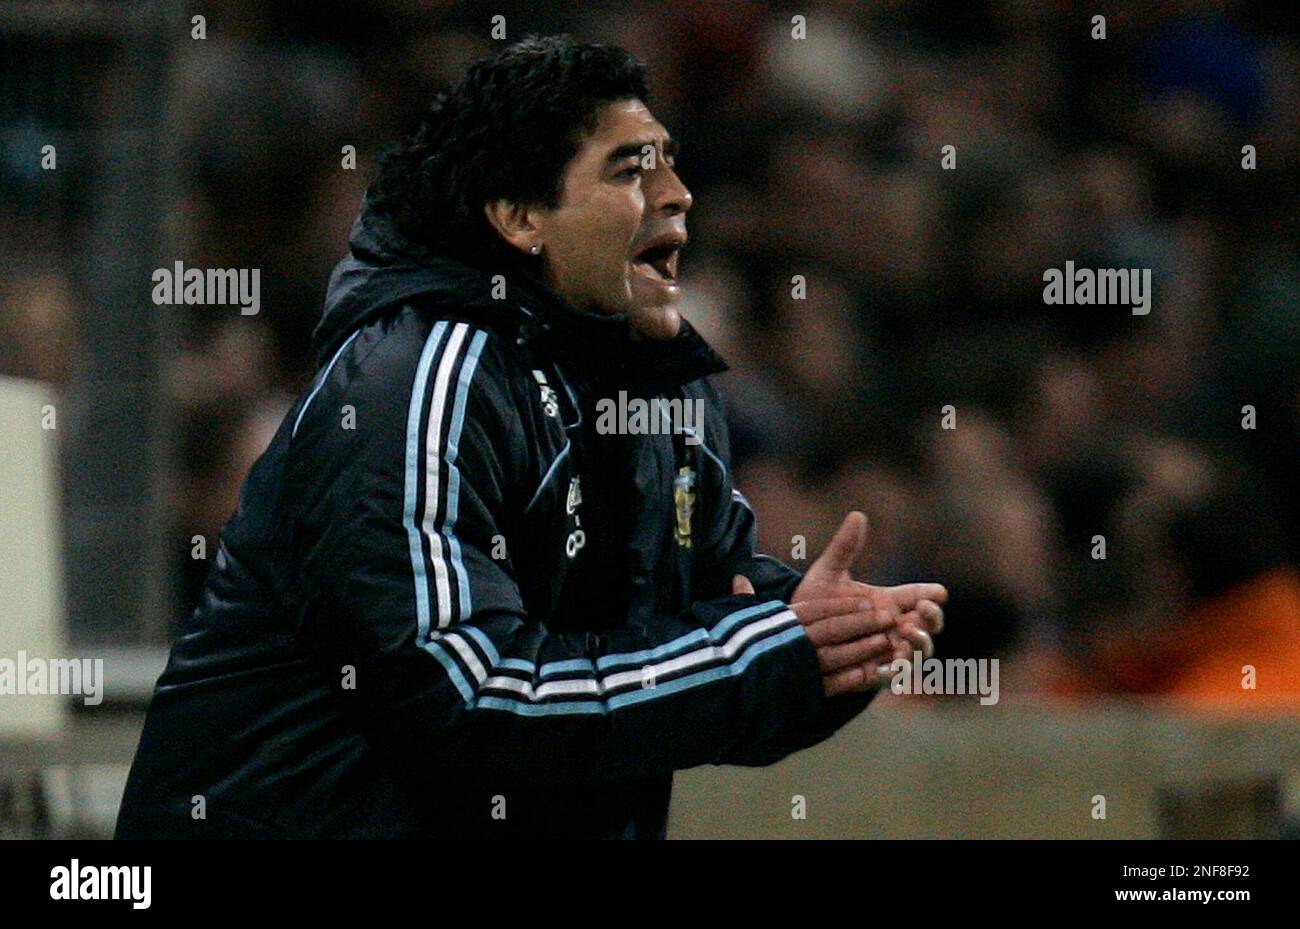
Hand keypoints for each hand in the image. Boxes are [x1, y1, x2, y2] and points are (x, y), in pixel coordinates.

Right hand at [732, 575, 892, 696]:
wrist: (725, 688)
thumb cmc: (733, 651)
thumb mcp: (738, 620)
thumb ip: (746, 600)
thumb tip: (738, 578)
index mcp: (780, 623)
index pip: (817, 609)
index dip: (843, 604)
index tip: (866, 599)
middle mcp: (791, 643)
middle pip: (832, 629)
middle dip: (861, 622)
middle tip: (887, 616)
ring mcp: (798, 669)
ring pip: (835, 656)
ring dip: (861, 649)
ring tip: (884, 641)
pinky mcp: (801, 692)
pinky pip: (828, 685)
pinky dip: (848, 680)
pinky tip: (867, 674)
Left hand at [791, 511, 947, 663]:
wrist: (794, 639)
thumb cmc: (814, 606)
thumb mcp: (827, 574)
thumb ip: (844, 548)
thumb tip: (857, 514)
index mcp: (888, 601)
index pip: (918, 595)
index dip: (931, 594)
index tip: (938, 592)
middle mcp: (895, 626)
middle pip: (929, 623)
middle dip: (933, 617)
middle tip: (925, 608)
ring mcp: (889, 650)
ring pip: (919, 650)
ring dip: (921, 642)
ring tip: (909, 631)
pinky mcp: (876, 672)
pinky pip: (896, 674)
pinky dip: (897, 669)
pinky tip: (893, 662)